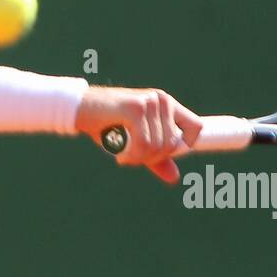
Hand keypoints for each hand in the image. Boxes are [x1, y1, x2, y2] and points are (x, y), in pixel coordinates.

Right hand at [75, 86, 203, 185]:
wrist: (80, 109)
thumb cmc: (107, 125)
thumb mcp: (135, 142)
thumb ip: (155, 157)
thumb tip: (174, 177)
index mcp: (166, 104)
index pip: (196, 127)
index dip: (184, 147)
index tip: (162, 155)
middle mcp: (161, 100)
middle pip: (173, 145)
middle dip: (151, 158)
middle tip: (131, 157)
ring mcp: (149, 102)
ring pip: (157, 147)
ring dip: (138, 159)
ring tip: (123, 154)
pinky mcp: (135, 109)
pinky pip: (144, 145)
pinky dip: (131, 157)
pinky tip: (119, 156)